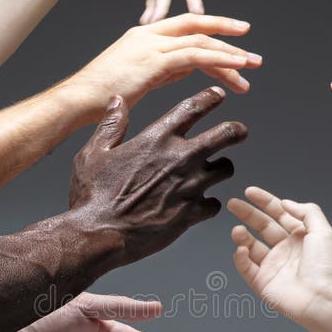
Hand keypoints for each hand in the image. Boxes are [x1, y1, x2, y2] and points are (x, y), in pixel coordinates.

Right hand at [70, 15, 260, 115]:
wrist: (77, 101)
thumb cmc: (100, 97)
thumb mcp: (137, 78)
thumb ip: (163, 70)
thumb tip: (187, 69)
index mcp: (143, 36)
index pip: (185, 26)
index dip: (213, 29)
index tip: (236, 39)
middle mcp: (149, 35)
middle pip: (198, 27)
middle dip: (229, 38)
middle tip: (253, 56)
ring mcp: (152, 45)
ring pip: (201, 41)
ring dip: (230, 53)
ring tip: (253, 66)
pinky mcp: (155, 61)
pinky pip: (196, 55)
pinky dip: (220, 59)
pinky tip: (237, 68)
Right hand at [70, 88, 246, 265]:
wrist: (100, 234)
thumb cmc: (93, 195)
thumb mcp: (94, 153)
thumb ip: (111, 125)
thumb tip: (117, 101)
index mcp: (157, 138)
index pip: (194, 108)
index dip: (211, 98)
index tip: (218, 96)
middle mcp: (180, 158)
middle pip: (226, 134)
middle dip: (237, 131)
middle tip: (239, 132)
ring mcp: (189, 187)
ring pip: (226, 169)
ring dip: (222, 168)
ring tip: (215, 171)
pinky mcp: (191, 214)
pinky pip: (214, 204)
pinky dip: (209, 204)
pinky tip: (200, 205)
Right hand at [228, 189, 331, 324]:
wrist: (324, 299)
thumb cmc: (327, 268)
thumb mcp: (323, 231)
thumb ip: (306, 211)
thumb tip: (285, 202)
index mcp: (299, 237)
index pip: (278, 214)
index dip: (264, 201)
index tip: (249, 192)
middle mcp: (285, 250)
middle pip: (261, 226)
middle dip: (246, 214)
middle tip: (233, 204)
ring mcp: (273, 266)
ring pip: (251, 246)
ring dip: (242, 236)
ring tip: (237, 231)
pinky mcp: (263, 283)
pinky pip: (246, 268)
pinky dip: (241, 258)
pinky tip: (241, 250)